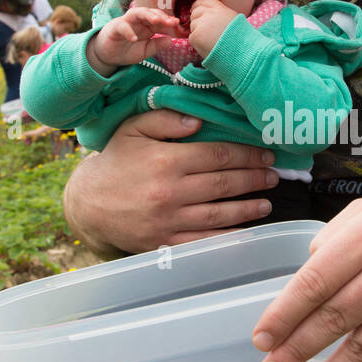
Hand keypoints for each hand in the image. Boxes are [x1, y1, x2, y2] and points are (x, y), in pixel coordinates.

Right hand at [61, 108, 279, 255]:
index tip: (266, 154)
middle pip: (224, 184)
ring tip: (266, 203)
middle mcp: (170, 191)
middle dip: (254, 179)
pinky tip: (246, 232)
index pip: (219, 155)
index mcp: (166, 160)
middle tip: (273, 176)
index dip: (248, 154)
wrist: (87, 204)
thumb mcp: (132, 129)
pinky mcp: (164, 243)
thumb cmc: (115, 161)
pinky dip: (228, 238)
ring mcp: (168, 220)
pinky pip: (204, 242)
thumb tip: (200, 119)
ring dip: (248, 208)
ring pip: (220, 214)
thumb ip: (166, 118)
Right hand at [88, 7, 180, 75]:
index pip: (161, 22)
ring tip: (157, 21)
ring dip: (148, 15)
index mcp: (147, 26)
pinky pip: (122, 26)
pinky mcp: (115, 28)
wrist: (108, 55)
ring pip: (137, 13)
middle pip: (151, 13)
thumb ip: (157, 45)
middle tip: (173, 22)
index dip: (171, 24)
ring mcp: (126, 22)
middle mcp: (138, 21)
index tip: (181, 28)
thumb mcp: (146, 50)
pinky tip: (134, 38)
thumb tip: (171, 41)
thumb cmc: (127, 50)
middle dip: (163, 17)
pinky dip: (128, 31)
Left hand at [187, 0, 238, 57]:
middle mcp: (210, 14)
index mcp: (221, 9)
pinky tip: (208, 47)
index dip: (198, 7)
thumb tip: (209, 14)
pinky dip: (197, 44)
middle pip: (195, 13)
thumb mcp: (234, 20)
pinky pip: (192, 38)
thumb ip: (220, 15)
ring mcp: (202, 24)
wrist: (240, 54)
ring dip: (198, 33)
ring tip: (211, 42)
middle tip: (206, 33)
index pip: (203, 2)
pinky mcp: (196, 36)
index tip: (197, 12)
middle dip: (197, 21)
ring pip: (193, 26)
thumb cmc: (240, 40)